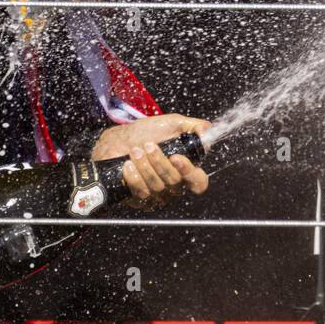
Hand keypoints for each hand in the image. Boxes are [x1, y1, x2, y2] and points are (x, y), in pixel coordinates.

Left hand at [91, 113, 211, 206]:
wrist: (117, 140)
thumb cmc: (144, 132)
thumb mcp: (171, 123)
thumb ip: (192, 126)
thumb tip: (208, 130)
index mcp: (185, 169)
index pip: (198, 182)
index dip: (190, 173)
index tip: (176, 158)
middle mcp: (173, 185)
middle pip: (175, 182)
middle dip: (159, 161)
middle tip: (148, 146)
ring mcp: (156, 195)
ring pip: (157, 188)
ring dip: (144, 166)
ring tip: (135, 151)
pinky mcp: (139, 200)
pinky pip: (140, 193)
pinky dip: (133, 177)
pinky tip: (127, 165)